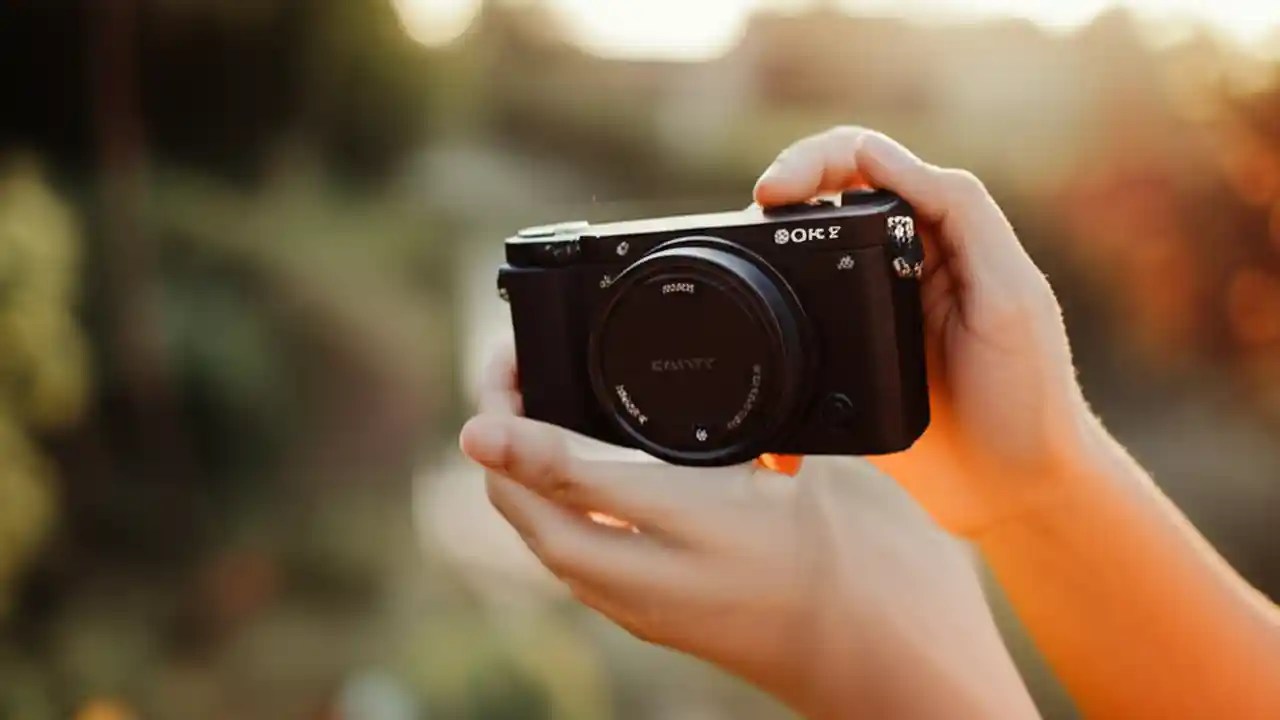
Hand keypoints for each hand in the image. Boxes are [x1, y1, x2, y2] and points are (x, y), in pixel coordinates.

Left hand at [459, 345, 1037, 718]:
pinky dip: (570, 526)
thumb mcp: (845, 483)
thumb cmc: (895, 588)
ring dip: (530, 498)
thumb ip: (783, 438)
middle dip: (504, 465)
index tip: (486, 397)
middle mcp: (664, 582)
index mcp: (705, 530)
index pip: (576, 479)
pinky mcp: (678, 630)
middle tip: (511, 397)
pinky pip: (594, 575)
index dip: (518, 433)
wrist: (912, 690)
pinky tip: (594, 492)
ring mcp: (665, 616)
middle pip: (539, 527)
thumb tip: (740, 408)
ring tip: (536, 434)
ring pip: (561, 556)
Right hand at [755, 127, 1097, 536]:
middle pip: (820, 203)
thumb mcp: (1008, 291)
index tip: (775, 190)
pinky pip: (790, 336)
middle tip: (750, 222)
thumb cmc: (1028, 392)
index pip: (866, 166)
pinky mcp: (839, 367)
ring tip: (743, 269)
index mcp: (936, 235)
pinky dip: (768, 339)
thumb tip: (875, 151)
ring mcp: (863, 317)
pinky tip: (760, 335)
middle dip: (777, 199)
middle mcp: (896, 266)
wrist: (1010, 493)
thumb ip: (959, 212)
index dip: (814, 162)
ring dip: (763, 259)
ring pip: (796, 265)